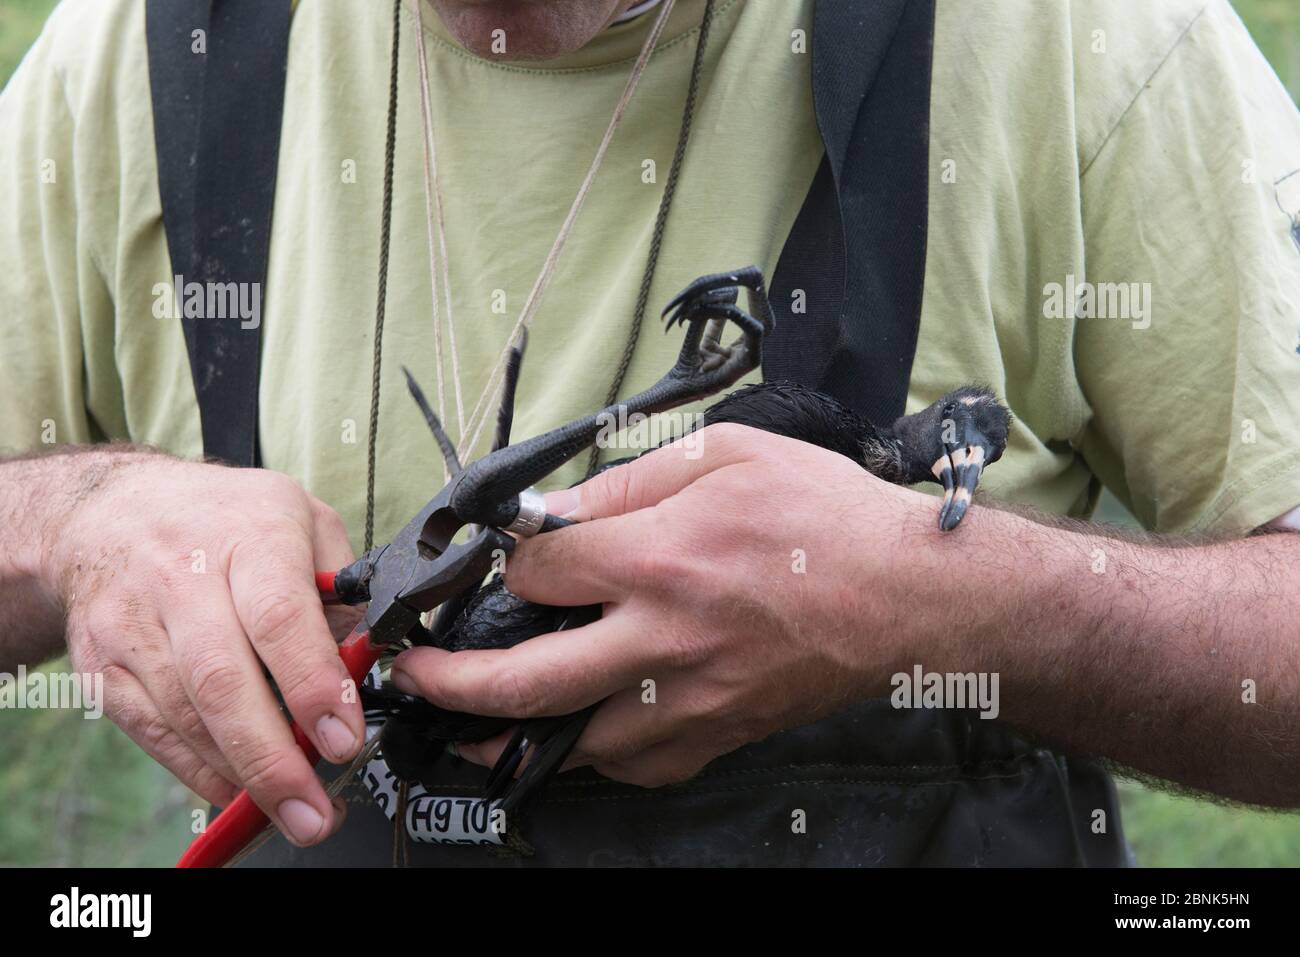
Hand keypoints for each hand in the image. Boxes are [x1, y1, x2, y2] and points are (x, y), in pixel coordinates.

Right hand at [51, 451, 360, 844]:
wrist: (110, 511)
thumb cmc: (227, 518)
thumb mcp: (303, 519)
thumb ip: (342, 588)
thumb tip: (365, 659)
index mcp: (249, 535)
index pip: (279, 617)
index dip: (313, 684)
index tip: (343, 738)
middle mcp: (183, 577)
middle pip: (222, 681)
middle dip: (273, 758)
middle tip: (313, 811)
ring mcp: (134, 625)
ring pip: (185, 717)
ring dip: (240, 775)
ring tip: (290, 811)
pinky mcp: (102, 667)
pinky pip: (153, 734)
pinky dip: (199, 772)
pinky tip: (238, 791)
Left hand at [392, 424, 958, 786]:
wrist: (908, 596)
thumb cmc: (826, 517)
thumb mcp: (729, 456)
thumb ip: (632, 481)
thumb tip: (562, 511)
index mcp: (661, 560)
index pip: (540, 571)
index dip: (510, 562)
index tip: (509, 561)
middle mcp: (663, 639)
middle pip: (526, 681)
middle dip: (450, 683)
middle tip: (414, 678)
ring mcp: (688, 698)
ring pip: (571, 741)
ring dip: (507, 735)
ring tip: (468, 724)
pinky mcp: (716, 733)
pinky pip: (634, 764)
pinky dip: (592, 751)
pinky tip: (579, 728)